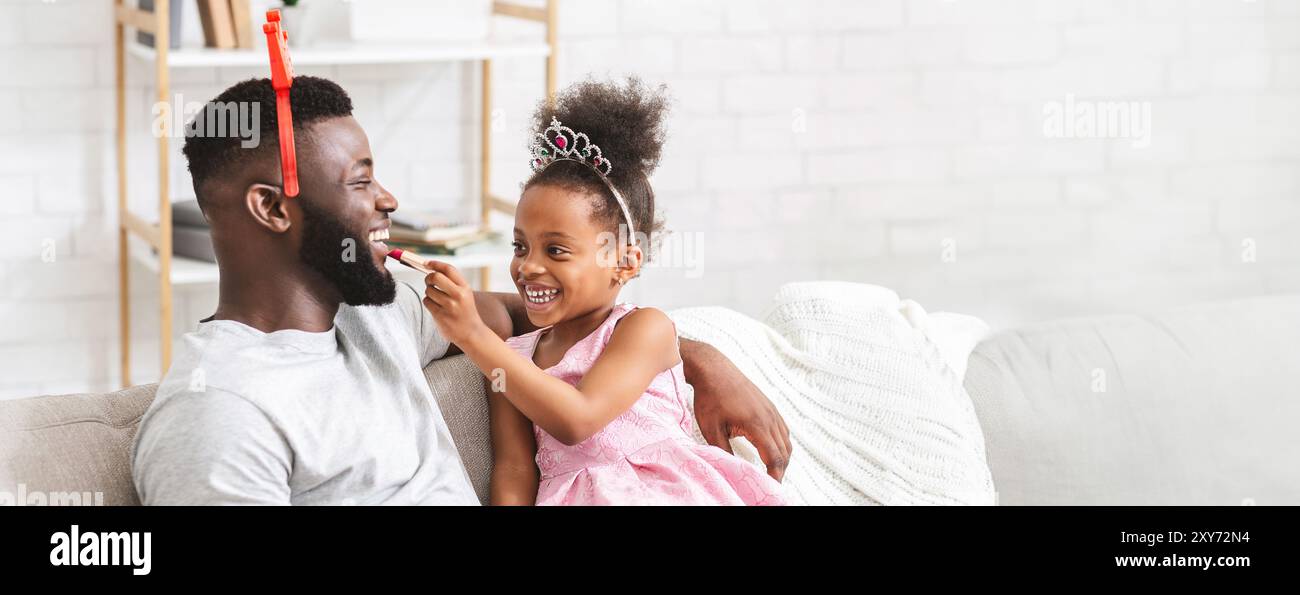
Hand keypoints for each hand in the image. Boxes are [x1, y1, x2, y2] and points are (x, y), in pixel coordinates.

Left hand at [421, 260, 490, 347]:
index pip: (448, 269)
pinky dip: (428, 302)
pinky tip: (436, 307)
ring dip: (429, 292)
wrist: (472, 333)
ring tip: (436, 298)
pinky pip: (427, 302)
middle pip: (436, 277)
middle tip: (429, 281)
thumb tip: (430, 269)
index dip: (435, 264)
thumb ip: (451, 282)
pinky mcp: (441, 316)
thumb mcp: (465, 294)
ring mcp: (450, 306)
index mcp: (465, 287)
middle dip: (429, 277)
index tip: (426, 264)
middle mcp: (459, 295)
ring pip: (429, 290)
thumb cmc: (465, 311)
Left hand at [684, 341, 792, 481]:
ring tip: (771, 471)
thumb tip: (733, 470)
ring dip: (782, 458)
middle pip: (784, 452)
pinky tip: (771, 451)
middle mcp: (769, 417)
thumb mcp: (711, 429)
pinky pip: (783, 430)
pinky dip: (781, 444)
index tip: (770, 487)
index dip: (775, 476)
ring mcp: (771, 410)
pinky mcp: (769, 406)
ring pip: (786, 441)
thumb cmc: (710, 397)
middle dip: (780, 470)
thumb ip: (723, 451)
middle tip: (770, 484)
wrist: (713, 369)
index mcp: (756, 423)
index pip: (774, 457)